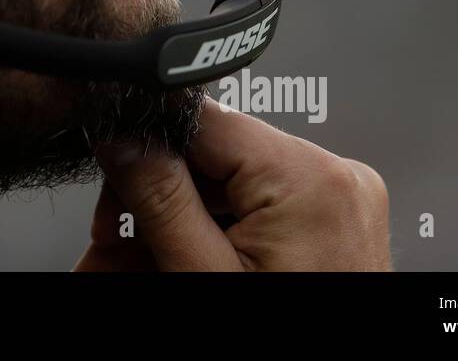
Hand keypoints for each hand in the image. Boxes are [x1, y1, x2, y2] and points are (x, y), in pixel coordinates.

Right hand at [75, 102, 390, 270]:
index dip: (147, 148)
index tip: (116, 183)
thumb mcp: (204, 275)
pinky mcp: (336, 215)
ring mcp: (341, 196)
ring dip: (184, 215)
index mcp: (308, 178)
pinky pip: (261, 200)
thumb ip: (161, 199)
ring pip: (232, 180)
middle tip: (117, 240)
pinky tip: (190, 258)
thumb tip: (123, 137)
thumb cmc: (285, 347)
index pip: (202, 120)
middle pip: (214, 154)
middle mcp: (335, 175)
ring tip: (145, 261)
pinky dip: (222, 227)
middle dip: (160, 195)